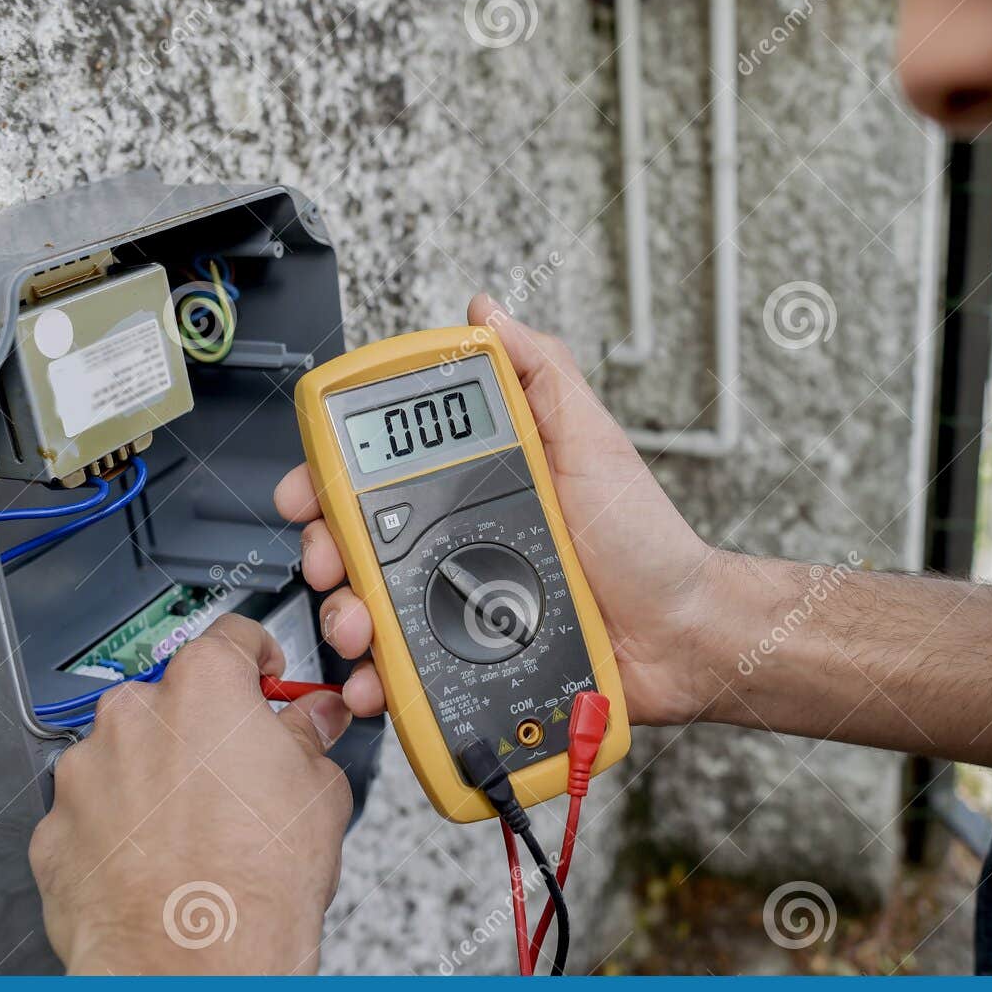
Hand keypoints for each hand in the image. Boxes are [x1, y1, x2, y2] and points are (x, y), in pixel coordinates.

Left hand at [29, 615, 353, 973]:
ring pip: (125, 757)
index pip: (231, 638)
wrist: (193, 965)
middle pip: (172, 701)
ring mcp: (84, 775)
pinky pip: (90, 813)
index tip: (264, 677)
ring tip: (197, 832)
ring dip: (154, 779)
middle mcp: (133, 717)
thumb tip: (311, 724)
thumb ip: (309, 739)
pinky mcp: (54, 832)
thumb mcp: (320, 792)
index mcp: (203, 689)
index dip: (258, 657)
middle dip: (202, 730)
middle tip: (237, 774)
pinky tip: (158, 862)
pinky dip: (118, 829)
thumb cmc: (255, 883)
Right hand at [274, 294, 720, 726]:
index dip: (330, 475)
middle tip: (332, 563)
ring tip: (360, 627)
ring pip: (369, 610)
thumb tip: (489, 312)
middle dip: (326, 552)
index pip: (380, 471)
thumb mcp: (592, 440)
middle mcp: (459, 544)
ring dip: (345, 619)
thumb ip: (541, 374)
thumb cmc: (645, 541)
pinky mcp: (468, 664)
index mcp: (475, 486)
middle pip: (357, 543)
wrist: (681, 635)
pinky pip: (406, 672)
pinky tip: (378, 678)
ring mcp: (460, 607)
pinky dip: (379, 679)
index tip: (309, 489)